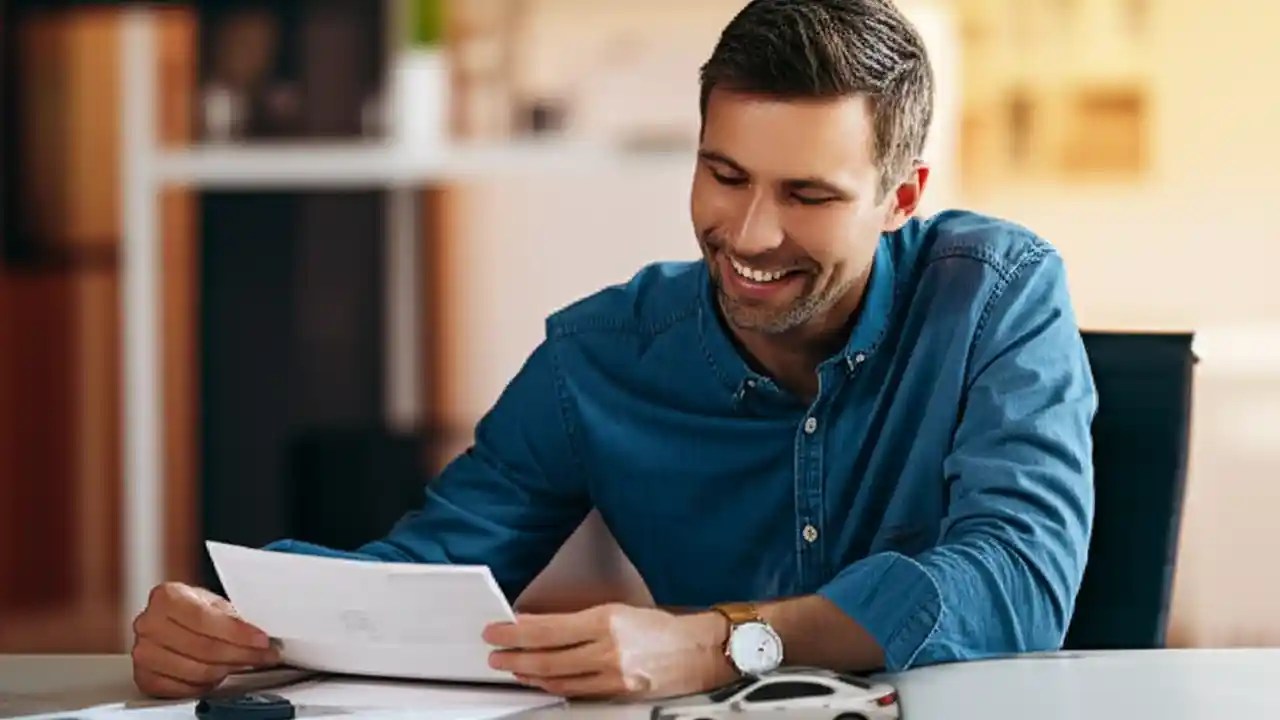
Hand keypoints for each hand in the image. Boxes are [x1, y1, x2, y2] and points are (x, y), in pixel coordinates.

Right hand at [131, 582, 279, 697]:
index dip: (237, 633)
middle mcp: (148, 623)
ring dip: (227, 670)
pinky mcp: (145, 677)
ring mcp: (143, 652)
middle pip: (202, 648)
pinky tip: (219, 674)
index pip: (204, 619)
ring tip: (243, 663)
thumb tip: (259, 635)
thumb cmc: (195, 611)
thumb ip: (235, 618)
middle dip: (240, 654)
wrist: (172, 623)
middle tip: (263, 655)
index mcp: (166, 597)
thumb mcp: (216, 605)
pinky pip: (183, 688)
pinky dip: (207, 684)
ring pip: (196, 671)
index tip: (261, 640)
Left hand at [483, 603, 734, 699]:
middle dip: (514, 657)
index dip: (516, 632)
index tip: (498, 630)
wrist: (700, 651)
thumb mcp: (620, 611)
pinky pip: (577, 692)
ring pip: (558, 679)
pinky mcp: (619, 694)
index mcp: (608, 620)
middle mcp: (609, 649)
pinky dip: (554, 687)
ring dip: (529, 674)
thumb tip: (544, 626)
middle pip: (547, 658)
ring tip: (513, 668)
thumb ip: (581, 621)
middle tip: (496, 653)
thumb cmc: (665, 627)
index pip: (548, 629)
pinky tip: (543, 681)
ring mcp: (614, 676)